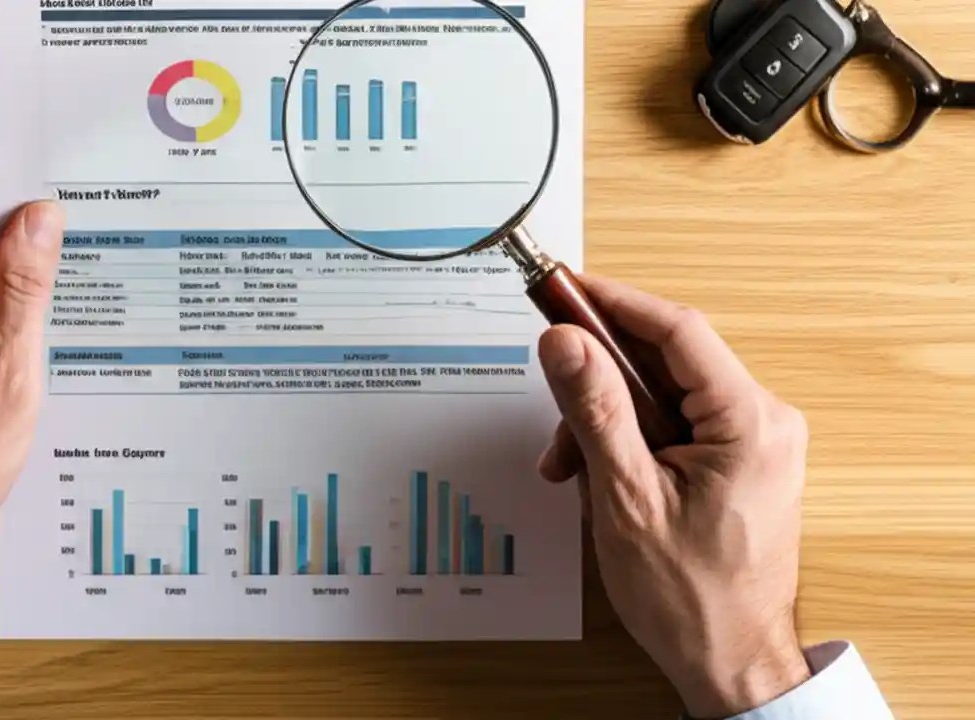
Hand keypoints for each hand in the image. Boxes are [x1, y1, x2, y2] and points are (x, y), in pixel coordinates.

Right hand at [537, 276, 809, 718]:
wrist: (730, 661)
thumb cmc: (692, 598)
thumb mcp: (626, 497)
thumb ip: (594, 411)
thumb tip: (565, 342)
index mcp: (751, 423)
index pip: (678, 331)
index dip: (615, 302)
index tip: (565, 288)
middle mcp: (763, 421)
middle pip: (665, 363)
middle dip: (597, 381)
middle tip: (551, 392)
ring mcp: (752, 442)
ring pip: (661, 396)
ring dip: (605, 420)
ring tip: (569, 465)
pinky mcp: (736, 460)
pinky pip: (671, 424)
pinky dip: (626, 440)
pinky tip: (594, 474)